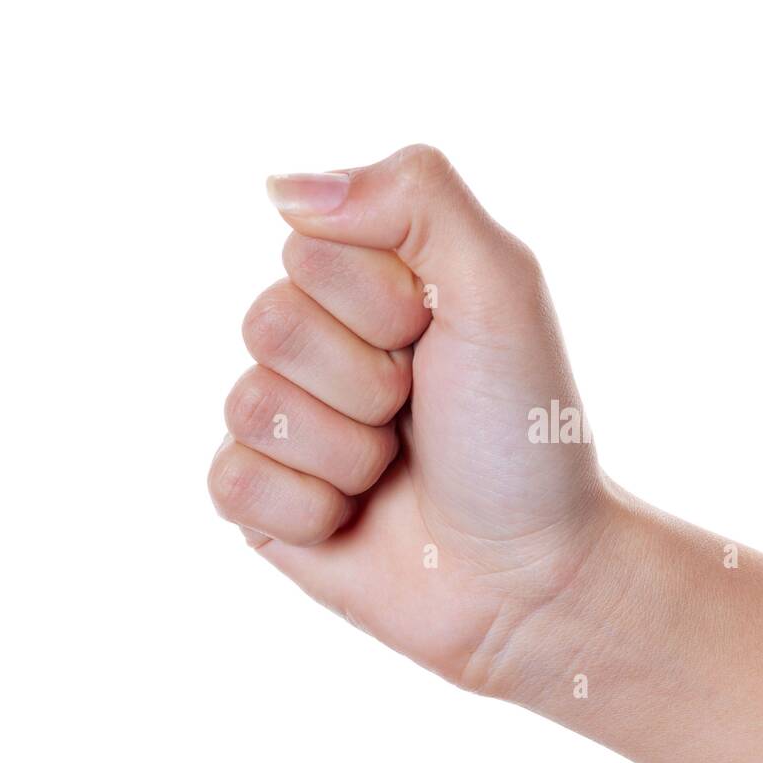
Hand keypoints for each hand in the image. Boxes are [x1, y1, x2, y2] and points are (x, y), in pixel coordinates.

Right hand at [208, 145, 609, 688]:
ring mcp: (289, 425)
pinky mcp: (264, 503)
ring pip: (249, 401)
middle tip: (420, 414)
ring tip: (396, 471)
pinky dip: (308, 508)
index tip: (441, 341)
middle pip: (269, 320)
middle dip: (365, 381)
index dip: (381, 302)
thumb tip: (281, 187)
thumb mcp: (502, 289)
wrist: (532, 575)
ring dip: (346, 450)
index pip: (310, 246)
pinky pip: (230, 479)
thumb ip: (417, 196)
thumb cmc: (525, 434)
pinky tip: (355, 519)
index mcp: (373, 283)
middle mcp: (322, 346)